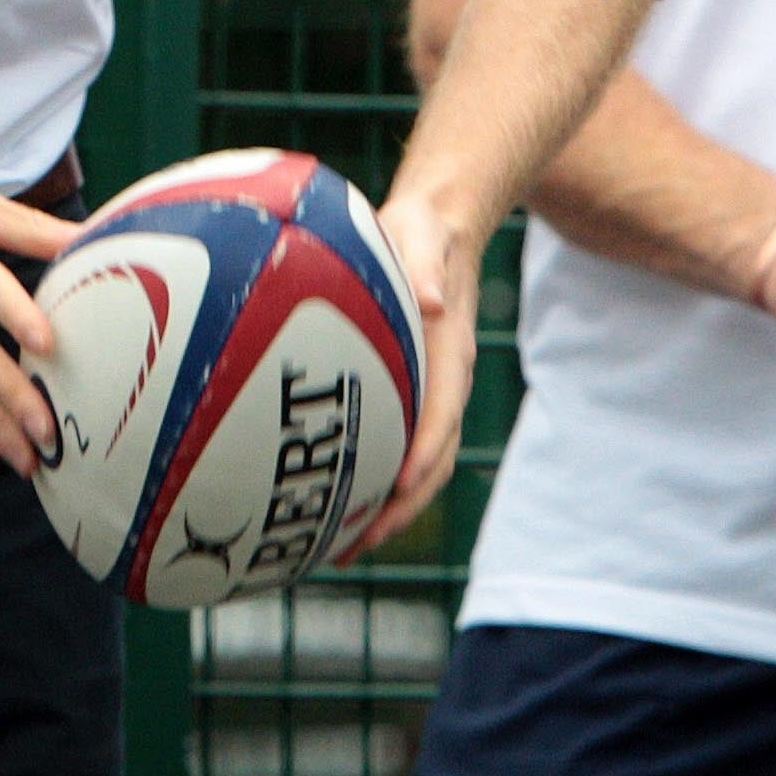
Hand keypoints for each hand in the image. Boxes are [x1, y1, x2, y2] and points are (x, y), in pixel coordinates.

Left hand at [338, 185, 488, 560]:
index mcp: (448, 353)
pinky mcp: (408, 394)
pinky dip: (372, 482)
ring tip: (340, 547)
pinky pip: (394, 448)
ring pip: (416, 467)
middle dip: (401, 507)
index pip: (443, 414)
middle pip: (432, 461)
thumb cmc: (424, 232)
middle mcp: (443, 383)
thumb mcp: (423, 234)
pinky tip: (328, 501)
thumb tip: (430, 299)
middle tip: (357, 543)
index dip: (423, 454)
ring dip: (387, 510)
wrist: (439, 228)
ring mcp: (428, 394)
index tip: (398, 488)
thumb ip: (424, 262)